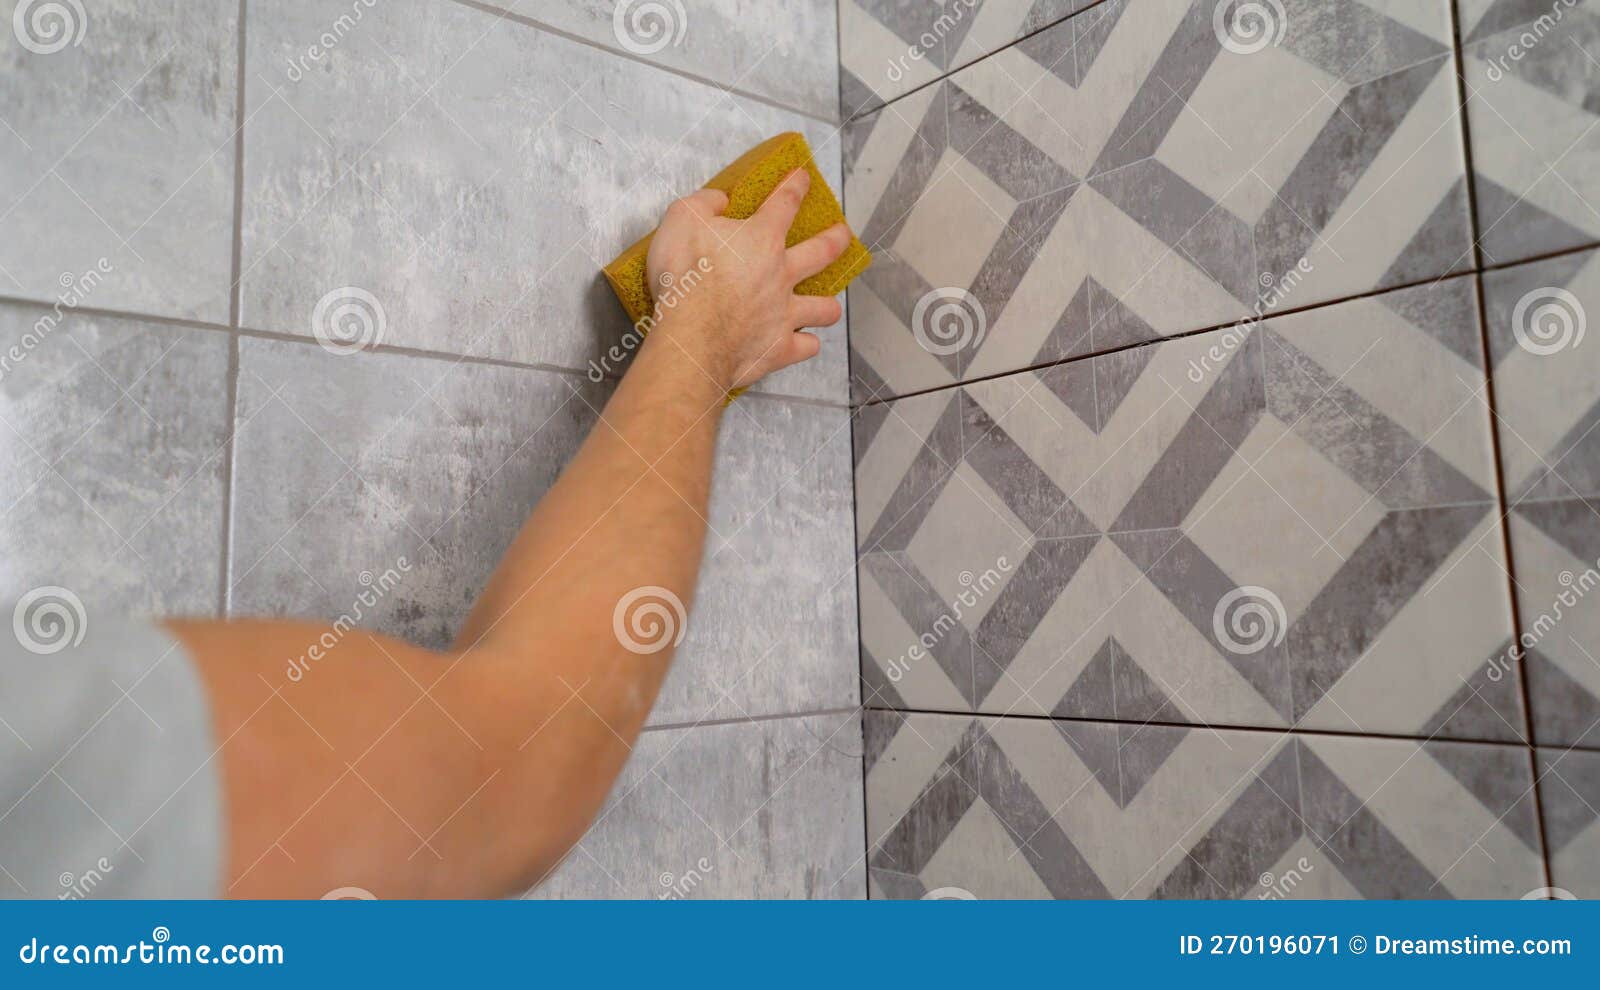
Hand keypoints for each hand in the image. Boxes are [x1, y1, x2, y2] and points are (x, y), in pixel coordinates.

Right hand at [643, 169, 850, 390]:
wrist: (690, 337)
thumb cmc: (684, 278)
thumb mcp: (681, 220)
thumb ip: (704, 203)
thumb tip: (719, 200)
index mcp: (762, 238)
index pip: (786, 202)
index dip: (796, 185)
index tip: (803, 178)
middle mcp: (782, 273)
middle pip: (822, 251)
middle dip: (836, 239)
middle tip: (842, 234)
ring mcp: (785, 313)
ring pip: (823, 307)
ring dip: (826, 304)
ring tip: (826, 304)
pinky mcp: (780, 348)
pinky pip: (807, 346)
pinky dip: (806, 344)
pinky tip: (801, 342)